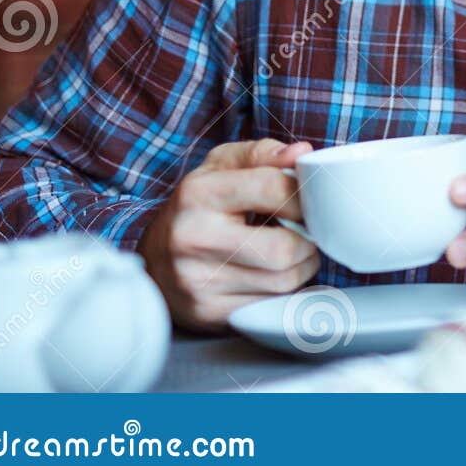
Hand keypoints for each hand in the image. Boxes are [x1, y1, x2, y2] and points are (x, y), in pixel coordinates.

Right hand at [140, 138, 318, 330]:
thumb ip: (263, 154)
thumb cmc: (199, 207)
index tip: (311, 199)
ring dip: (302, 265)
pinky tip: (271, 273)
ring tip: (291, 250)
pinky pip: (271, 303)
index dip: (306, 194)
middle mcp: (193, 238)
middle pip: (284, 248)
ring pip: (284, 281)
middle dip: (308, 239)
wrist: (154, 261)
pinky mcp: (208, 312)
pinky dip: (284, 289)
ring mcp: (198, 281)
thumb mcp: (222, 166)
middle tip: (306, 230)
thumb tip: (302, 153)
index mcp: (199, 193)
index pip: (273, 189)